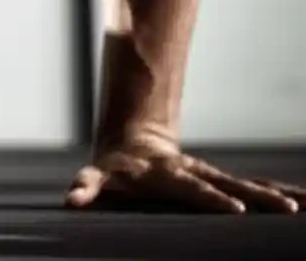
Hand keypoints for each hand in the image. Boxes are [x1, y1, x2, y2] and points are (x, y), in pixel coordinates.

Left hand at [66, 141, 302, 213]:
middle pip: (233, 184)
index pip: (193, 188)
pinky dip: (287, 194)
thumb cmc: (114, 171)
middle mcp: (197, 173)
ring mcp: (215, 176)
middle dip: (260, 198)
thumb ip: (85, 187)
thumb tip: (72, 200)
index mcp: (169, 175)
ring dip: (283, 195)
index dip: (212, 197)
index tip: (235, 209)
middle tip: (289, 210)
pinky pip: (261, 188)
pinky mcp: (227, 181)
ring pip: (254, 185)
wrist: (132, 145)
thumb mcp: (95, 176)